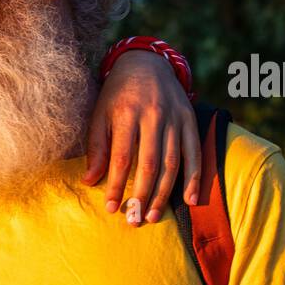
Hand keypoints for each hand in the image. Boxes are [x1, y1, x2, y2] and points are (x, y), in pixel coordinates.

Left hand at [83, 50, 200, 224]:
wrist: (146, 63)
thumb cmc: (116, 94)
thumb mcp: (99, 114)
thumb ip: (97, 147)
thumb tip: (89, 181)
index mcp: (125, 113)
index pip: (121, 158)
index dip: (117, 185)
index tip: (111, 208)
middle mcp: (152, 116)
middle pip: (149, 164)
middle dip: (142, 195)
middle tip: (134, 220)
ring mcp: (174, 118)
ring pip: (172, 162)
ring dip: (164, 193)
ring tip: (153, 215)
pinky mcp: (190, 120)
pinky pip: (194, 152)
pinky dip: (194, 177)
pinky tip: (190, 199)